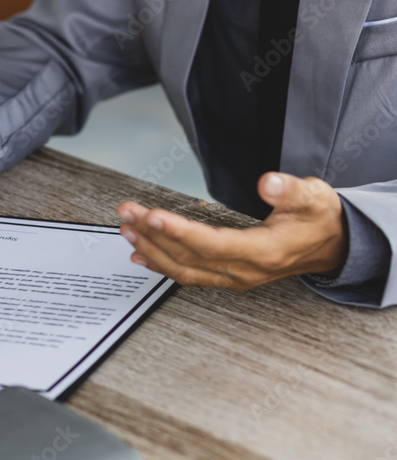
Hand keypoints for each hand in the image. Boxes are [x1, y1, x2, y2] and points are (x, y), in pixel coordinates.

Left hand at [117, 172, 345, 289]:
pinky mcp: (228, 276)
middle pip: (188, 257)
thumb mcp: (314, 197)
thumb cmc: (320, 219)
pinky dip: (160, 265)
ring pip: (183, 268)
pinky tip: (139, 253)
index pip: (212, 244)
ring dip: (150, 248)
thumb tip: (268, 182)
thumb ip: (291, 190)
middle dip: (152, 233)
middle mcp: (244, 271)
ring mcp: (235, 277)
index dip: (179, 232)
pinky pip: (188, 275)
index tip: (152, 215)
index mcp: (263, 252)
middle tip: (127, 212)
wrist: (333, 245)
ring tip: (126, 227)